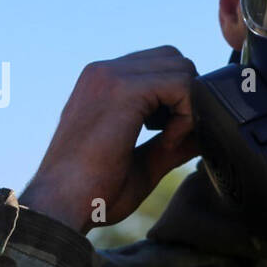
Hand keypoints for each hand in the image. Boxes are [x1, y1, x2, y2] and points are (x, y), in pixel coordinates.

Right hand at [20, 45, 198, 233]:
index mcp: (102, 85)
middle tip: (173, 137)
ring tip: (168, 141)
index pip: (159, 66)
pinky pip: (180, 83)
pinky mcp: (122, 89)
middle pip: (174, 59)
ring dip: (187, 104)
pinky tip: (167, 141)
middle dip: (186, 96)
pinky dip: (186, 113)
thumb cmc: (94, 194)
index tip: (168, 137)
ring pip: (180, 67)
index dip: (177, 99)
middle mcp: (104, 72)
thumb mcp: (144, 163)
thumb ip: (175, 143)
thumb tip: (206, 135)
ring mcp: (110, 75)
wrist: (60, 207)